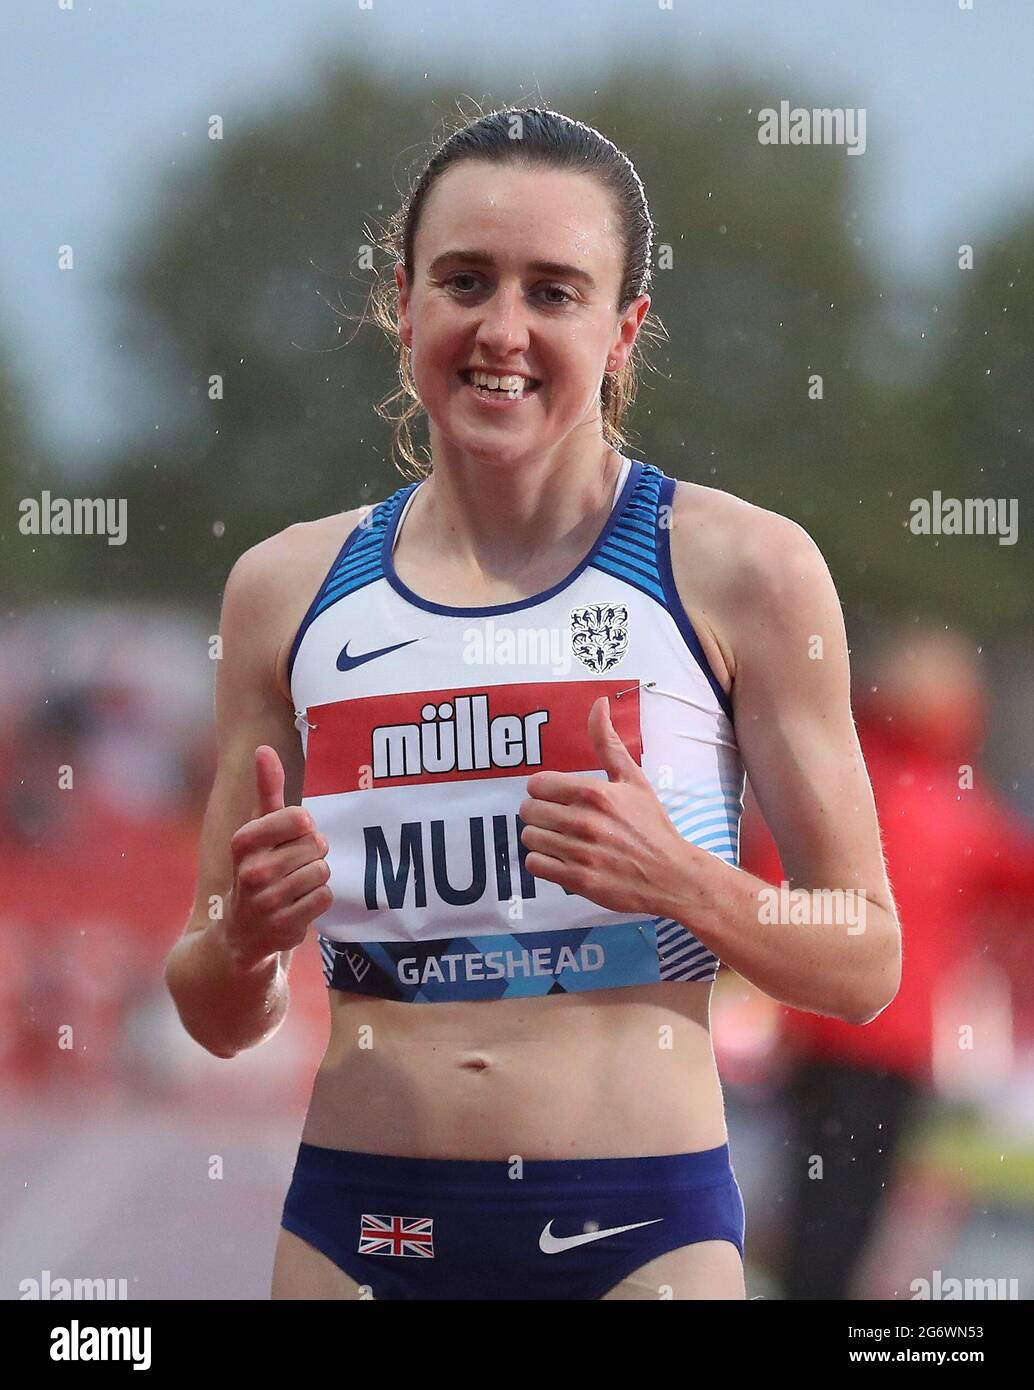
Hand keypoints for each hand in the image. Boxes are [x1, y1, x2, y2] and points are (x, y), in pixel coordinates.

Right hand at [225, 746, 332, 969]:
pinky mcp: (285, 926)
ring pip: (322, 871)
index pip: (299, 817)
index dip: (304, 826)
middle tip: (292, 865)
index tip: (291, 835)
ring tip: (293, 886)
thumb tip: (263, 749)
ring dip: (315, 877)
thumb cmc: (256, 868)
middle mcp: (251, 872)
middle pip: (316, 845)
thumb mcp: (257, 829)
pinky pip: (325, 897)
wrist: (241, 933)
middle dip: (312, 853)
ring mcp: (267, 901)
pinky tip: (297, 904)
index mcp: (244, 842)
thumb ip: (266, 790)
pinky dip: (318, 900)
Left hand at [518, 695, 687, 916]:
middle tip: (560, 819)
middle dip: (541, 813)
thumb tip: (599, 703)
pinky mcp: (577, 880)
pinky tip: (561, 858)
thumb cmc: (651, 825)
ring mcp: (579, 852)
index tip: (558, 797)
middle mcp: (583, 821)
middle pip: (528, 810)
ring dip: (541, 838)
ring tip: (562, 839)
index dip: (544, 790)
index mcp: (594, 792)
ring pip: (529, 837)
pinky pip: (534, 865)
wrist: (670, 874)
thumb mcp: (633, 779)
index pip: (537, 784)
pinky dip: (543, 862)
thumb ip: (608, 742)